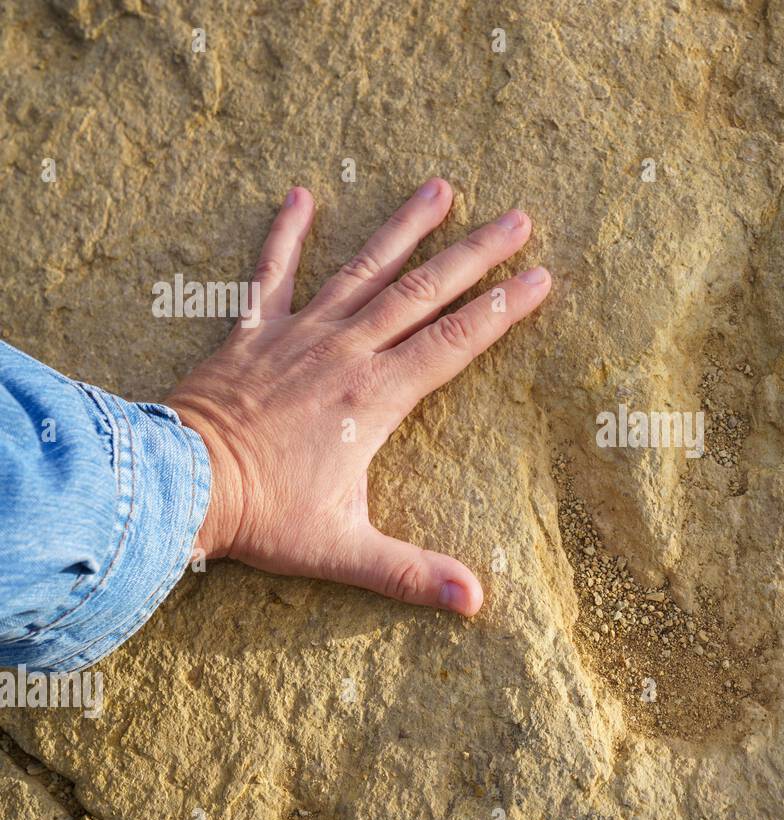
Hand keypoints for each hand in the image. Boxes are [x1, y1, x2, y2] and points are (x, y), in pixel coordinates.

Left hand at [166, 179, 550, 614]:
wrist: (178, 484)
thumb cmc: (263, 517)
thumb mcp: (345, 549)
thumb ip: (413, 573)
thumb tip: (477, 604)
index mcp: (377, 397)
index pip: (456, 343)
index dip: (502, 310)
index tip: (540, 277)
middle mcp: (347, 352)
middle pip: (423, 292)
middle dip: (475, 254)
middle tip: (517, 217)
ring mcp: (300, 334)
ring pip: (363, 269)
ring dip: (404, 228)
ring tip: (440, 186)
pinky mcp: (253, 331)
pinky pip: (272, 271)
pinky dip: (286, 233)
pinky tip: (301, 194)